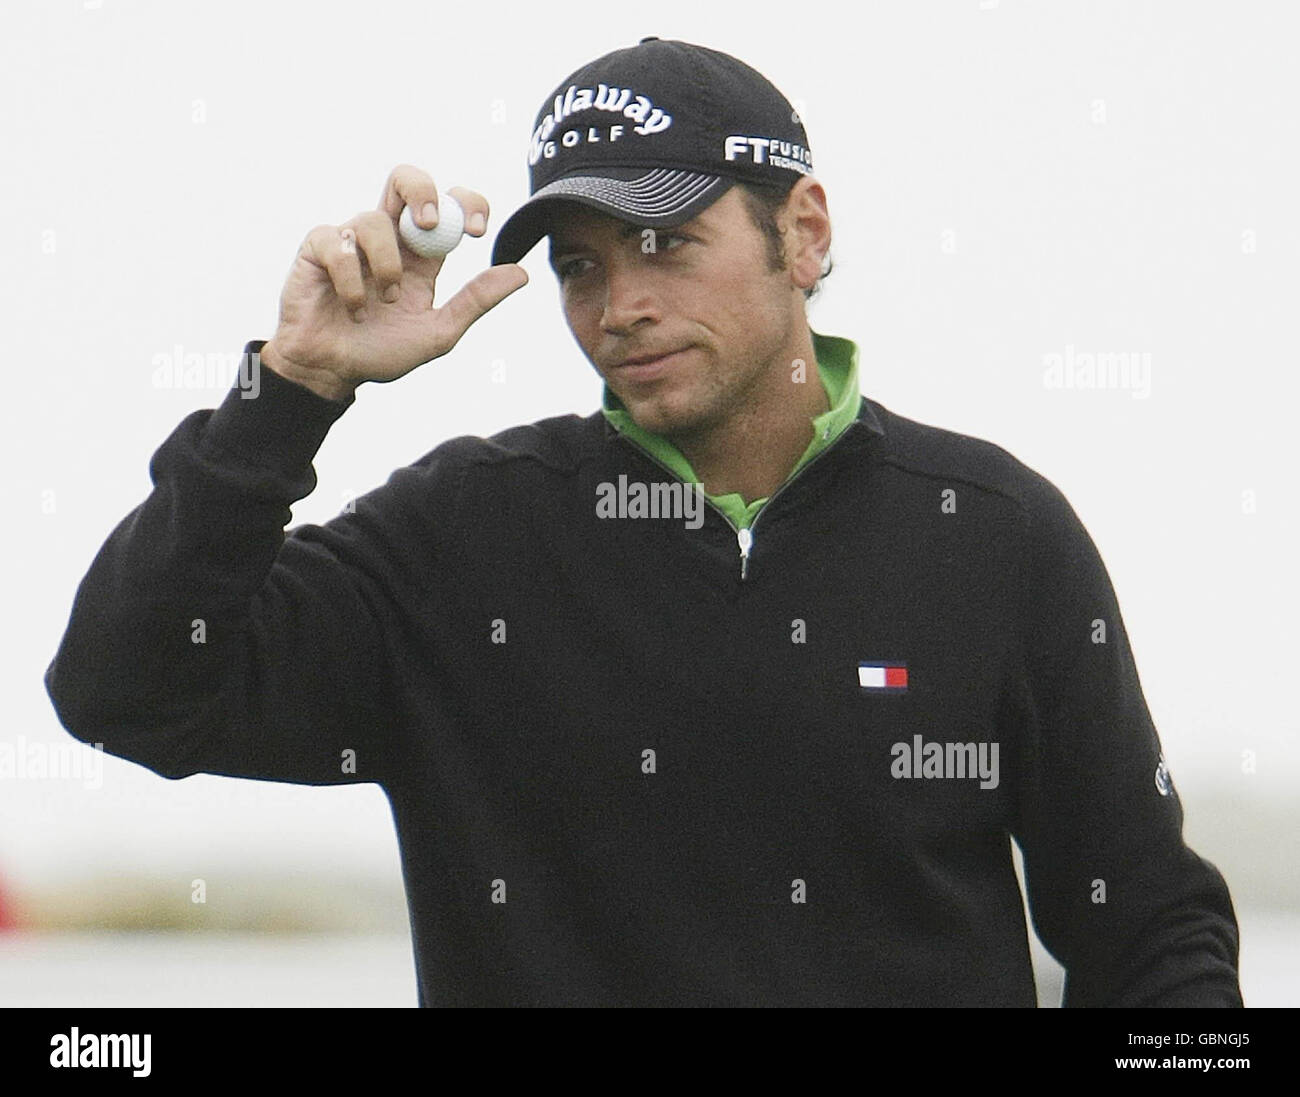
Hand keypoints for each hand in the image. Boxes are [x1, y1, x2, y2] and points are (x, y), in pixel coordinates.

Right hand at [261, 164, 527, 398]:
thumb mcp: (438, 333)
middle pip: (405, 179)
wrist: (331, 372)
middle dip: (422, 192)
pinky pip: (337, 243)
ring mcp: (352, 240)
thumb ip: (476, 301)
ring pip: (373, 219)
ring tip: (383, 304)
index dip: (468, 204)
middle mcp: (389, 240)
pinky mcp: (318, 247)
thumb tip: (521, 273)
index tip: (477, 231)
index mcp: (422, 256)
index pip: (450, 206)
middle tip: (430, 224)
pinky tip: (352, 306)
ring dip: (385, 265)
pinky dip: (350, 279)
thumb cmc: (381, 353)